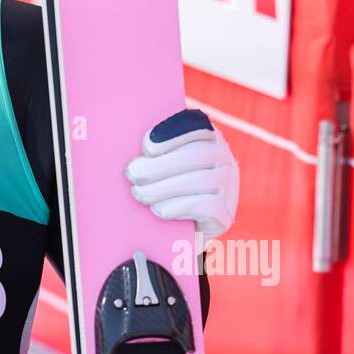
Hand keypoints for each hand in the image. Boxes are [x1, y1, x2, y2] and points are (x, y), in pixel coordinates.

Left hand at [125, 109, 237, 247]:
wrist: (177, 228)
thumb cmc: (160, 184)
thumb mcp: (156, 160)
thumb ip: (149, 149)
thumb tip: (124, 138)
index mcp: (206, 135)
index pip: (197, 124)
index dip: (173, 133)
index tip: (147, 146)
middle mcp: (224, 157)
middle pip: (199, 154)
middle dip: (161, 165)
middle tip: (132, 174)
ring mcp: (228, 186)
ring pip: (204, 180)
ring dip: (165, 187)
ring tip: (139, 193)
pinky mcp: (225, 214)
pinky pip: (208, 207)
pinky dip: (179, 207)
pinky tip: (158, 210)